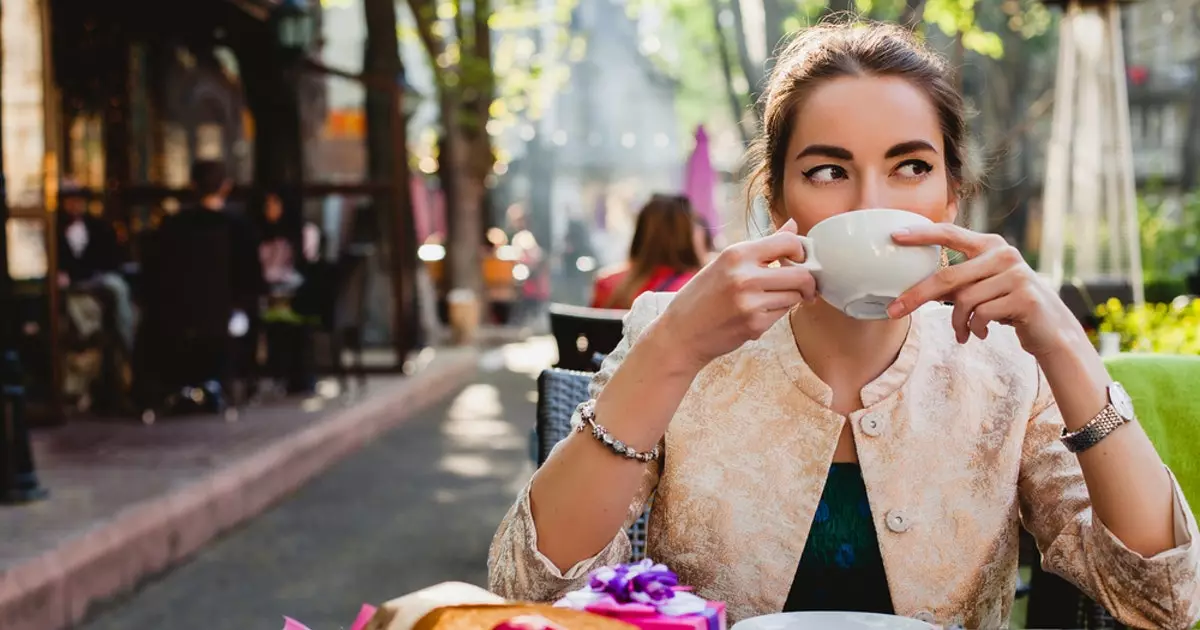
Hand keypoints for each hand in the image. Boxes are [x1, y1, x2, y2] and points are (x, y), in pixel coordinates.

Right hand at [654, 219, 817, 369]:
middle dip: (807, 282)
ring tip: (770, 300)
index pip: (788, 242)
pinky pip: (782, 314)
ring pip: (795, 296)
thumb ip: (763, 246)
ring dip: (791, 299)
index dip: (800, 251)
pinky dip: (776, 314)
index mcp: (736, 254)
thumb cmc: (702, 296)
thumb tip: (793, 225)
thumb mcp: (725, 263)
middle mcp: (744, 276)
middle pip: (801, 274)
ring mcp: (750, 302)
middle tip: (803, 287)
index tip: (798, 260)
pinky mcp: (755, 326)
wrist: (680, 334)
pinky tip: (756, 314)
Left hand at [887, 223, 1082, 357]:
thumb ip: (955, 280)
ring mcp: (1016, 275)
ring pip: (964, 300)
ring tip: (962, 332)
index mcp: (990, 245)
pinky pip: (981, 315)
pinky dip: (974, 329)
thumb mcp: (981, 286)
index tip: (894, 236)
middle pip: (947, 276)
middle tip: (893, 311)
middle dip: (916, 295)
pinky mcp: (1024, 298)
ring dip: (956, 322)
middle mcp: (1004, 255)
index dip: (921, 234)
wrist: (1050, 329)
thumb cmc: (1006, 305)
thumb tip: (910, 286)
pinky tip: (980, 333)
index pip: (950, 234)